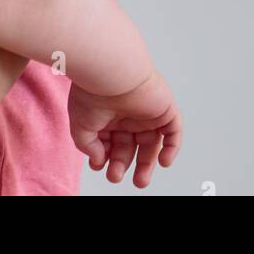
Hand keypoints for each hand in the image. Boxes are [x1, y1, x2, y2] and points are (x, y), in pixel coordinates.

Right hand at [67, 69, 182, 187]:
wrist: (112, 72)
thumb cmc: (92, 92)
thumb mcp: (80, 124)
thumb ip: (87, 145)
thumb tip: (99, 160)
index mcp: (107, 114)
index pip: (109, 141)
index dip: (104, 156)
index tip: (97, 165)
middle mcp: (127, 113)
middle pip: (129, 145)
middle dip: (121, 163)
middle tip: (115, 177)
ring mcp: (147, 112)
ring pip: (151, 143)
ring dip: (147, 164)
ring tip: (140, 182)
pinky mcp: (164, 109)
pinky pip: (173, 132)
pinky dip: (171, 149)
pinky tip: (162, 163)